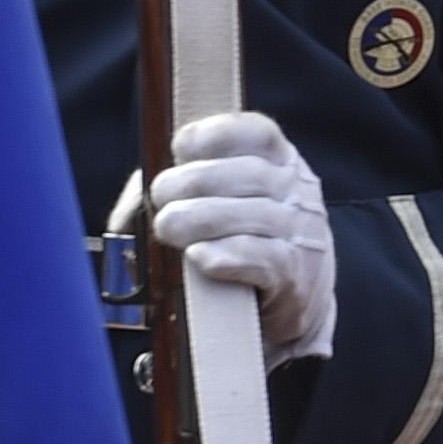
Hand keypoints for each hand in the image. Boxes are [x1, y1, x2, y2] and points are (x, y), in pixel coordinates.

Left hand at [152, 112, 334, 363]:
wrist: (294, 311)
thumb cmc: (246, 245)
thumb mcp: (230, 202)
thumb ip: (185, 187)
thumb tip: (140, 189)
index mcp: (282, 163)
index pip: (260, 133)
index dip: (217, 133)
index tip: (179, 148)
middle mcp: (299, 193)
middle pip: (250, 173)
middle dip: (195, 181)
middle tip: (160, 196)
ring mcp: (302, 235)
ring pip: (255, 214)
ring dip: (202, 218)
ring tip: (168, 226)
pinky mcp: (295, 277)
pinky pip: (263, 258)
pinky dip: (227, 255)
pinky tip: (198, 256)